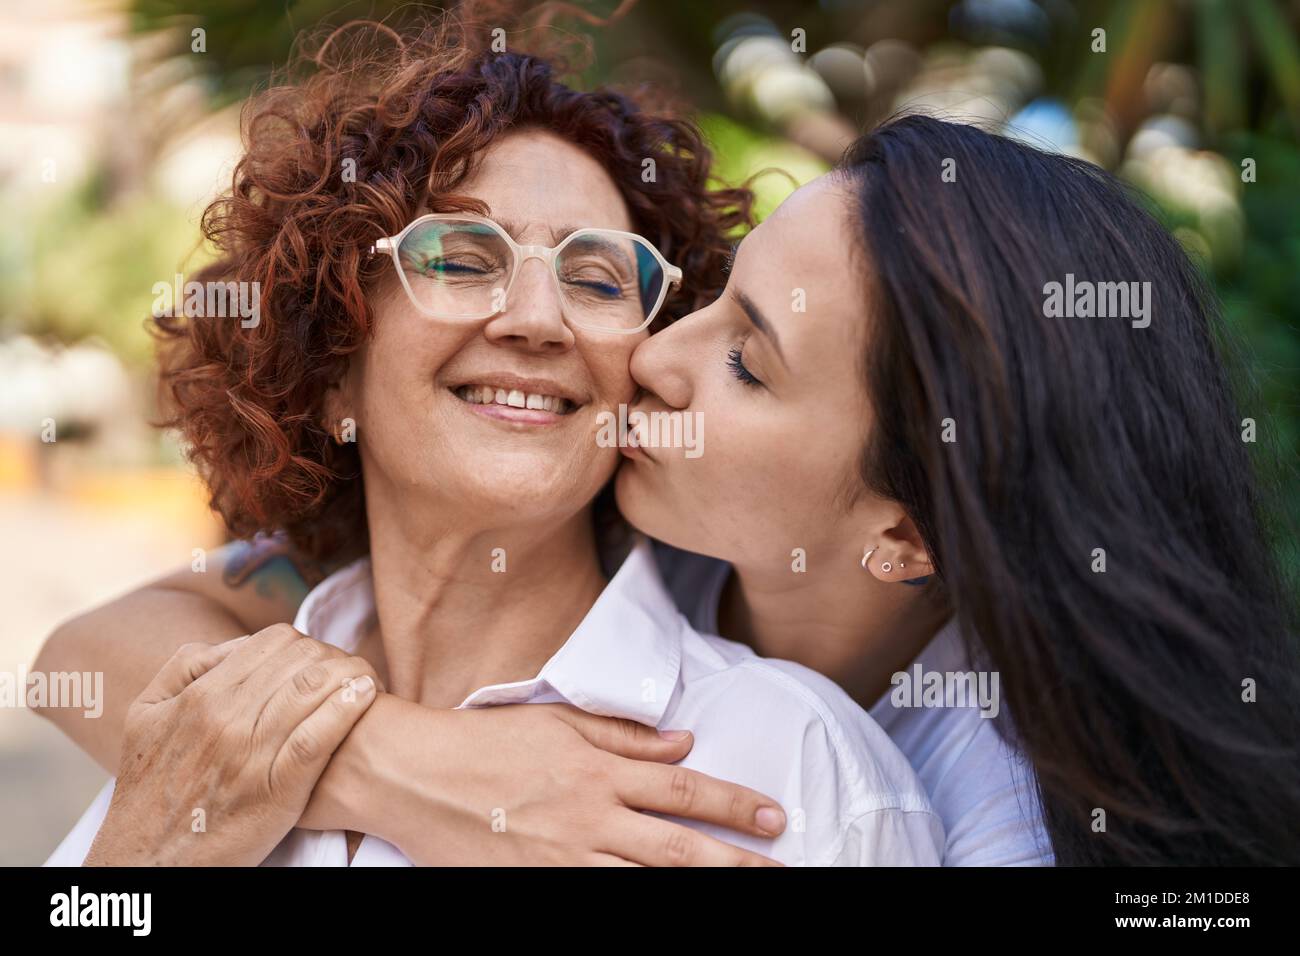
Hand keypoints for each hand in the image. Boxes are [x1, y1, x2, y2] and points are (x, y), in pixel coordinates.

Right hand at [84, 624, 378, 865]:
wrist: (148, 859)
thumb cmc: (151, 788)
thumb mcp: (146, 715)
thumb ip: (184, 668)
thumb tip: (234, 645)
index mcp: (200, 695)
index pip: (274, 642)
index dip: (307, 642)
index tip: (320, 657)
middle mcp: (227, 718)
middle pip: (302, 659)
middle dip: (334, 656)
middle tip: (350, 669)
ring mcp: (252, 754)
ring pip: (314, 688)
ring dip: (350, 674)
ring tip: (366, 679)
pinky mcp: (277, 790)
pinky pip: (319, 737)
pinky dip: (348, 708)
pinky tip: (365, 695)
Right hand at [320, 698, 786, 865]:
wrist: (412, 773)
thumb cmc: (484, 741)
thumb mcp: (557, 721)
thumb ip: (623, 735)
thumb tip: (683, 744)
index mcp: (597, 771)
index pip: (683, 791)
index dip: (735, 804)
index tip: (773, 816)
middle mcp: (589, 819)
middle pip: (679, 848)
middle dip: (737, 862)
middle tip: (782, 867)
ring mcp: (563, 859)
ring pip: (645, 883)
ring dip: (697, 888)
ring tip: (739, 891)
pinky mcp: (537, 885)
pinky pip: (595, 900)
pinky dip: (632, 905)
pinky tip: (662, 906)